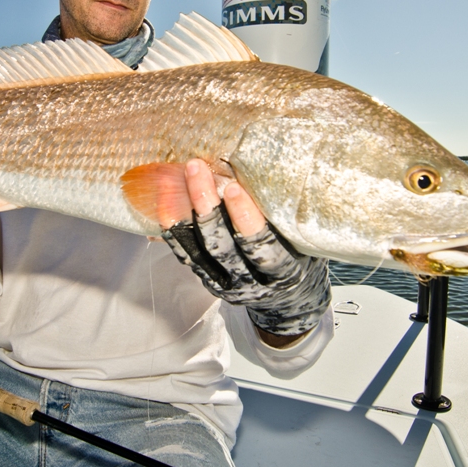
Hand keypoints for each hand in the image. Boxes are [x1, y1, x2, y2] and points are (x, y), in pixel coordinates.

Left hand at [162, 160, 330, 340]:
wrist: (288, 298)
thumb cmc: (300, 257)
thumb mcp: (305, 240)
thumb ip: (285, 215)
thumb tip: (264, 170)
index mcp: (282, 272)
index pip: (261, 247)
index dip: (246, 219)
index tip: (235, 189)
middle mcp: (250, 282)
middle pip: (221, 245)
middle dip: (206, 204)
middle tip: (196, 168)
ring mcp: (224, 283)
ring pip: (197, 250)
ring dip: (181, 211)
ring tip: (169, 178)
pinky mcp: (206, 279)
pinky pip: (184, 253)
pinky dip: (172, 226)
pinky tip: (162, 201)